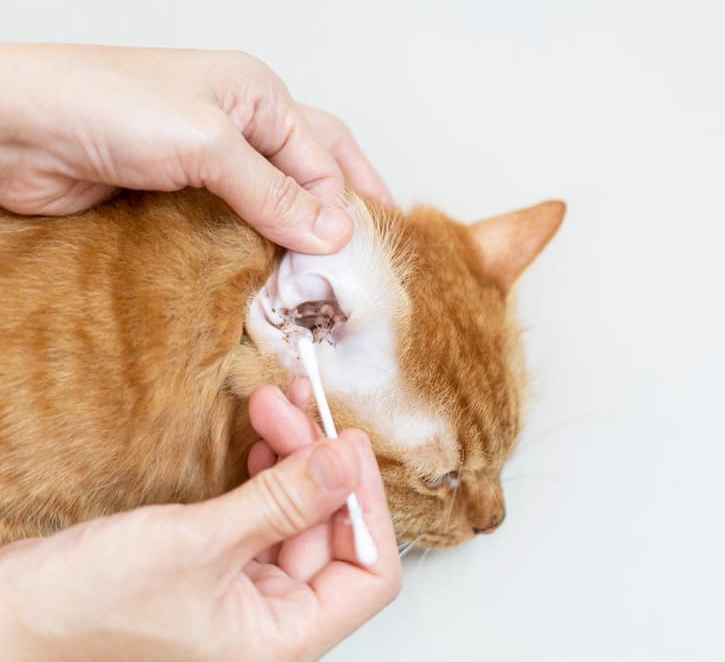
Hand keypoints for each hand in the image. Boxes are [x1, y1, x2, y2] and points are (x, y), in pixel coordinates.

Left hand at [0, 43, 392, 252]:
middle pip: (311, 169)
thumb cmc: (105, 104)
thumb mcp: (207, 144)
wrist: (15, 129)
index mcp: (257, 94)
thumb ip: (274, 192)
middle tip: (374, 251)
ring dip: (298, 235)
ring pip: (272, 203)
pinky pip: (232, 226)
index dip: (341, 205)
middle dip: (343, 207)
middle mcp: (239, 124)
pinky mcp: (177, 197)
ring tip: (324, 275)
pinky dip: (255, 250)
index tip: (351, 257)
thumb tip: (335, 231)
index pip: (323, 155)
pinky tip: (270, 274)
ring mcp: (207, 161)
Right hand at [0, 383, 401, 660]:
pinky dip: (267, 474)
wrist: (6, 617)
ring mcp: (244, 593)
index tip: (348, 447)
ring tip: (275, 406)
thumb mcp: (197, 544)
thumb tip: (346, 464)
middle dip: (318, 462)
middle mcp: (270, 621)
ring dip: (293, 457)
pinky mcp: (216, 567)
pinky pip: (262, 515)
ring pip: (297, 515)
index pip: (369, 575)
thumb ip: (282, 501)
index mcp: (280, 640)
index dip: (366, 506)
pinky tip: (262, 442)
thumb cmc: (83, 611)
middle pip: (331, 532)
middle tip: (295, 408)